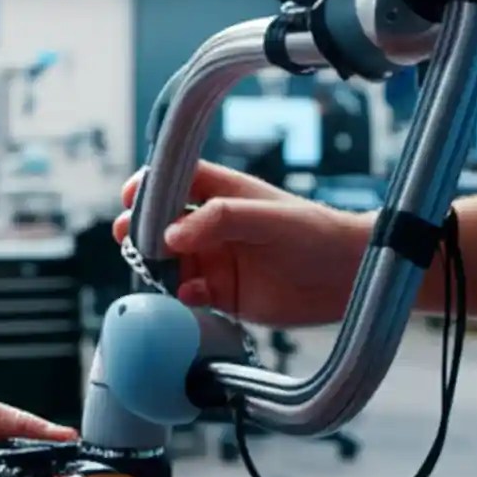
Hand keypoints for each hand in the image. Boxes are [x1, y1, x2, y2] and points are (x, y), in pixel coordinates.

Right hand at [113, 161, 369, 326]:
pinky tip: (190, 295)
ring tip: (158, 271)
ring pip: (169, 261)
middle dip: (140, 229)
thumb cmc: (314, 234)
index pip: (174, 180)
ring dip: (157, 266)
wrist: (347, 276)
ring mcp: (216, 260)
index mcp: (222, 193)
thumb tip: (170, 235)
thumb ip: (219, 220)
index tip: (130, 197)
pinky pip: (188, 294)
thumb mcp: (266, 217)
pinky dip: (180, 295)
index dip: (148, 186)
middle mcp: (213, 226)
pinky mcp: (223, 293)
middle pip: (161, 223)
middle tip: (129, 238)